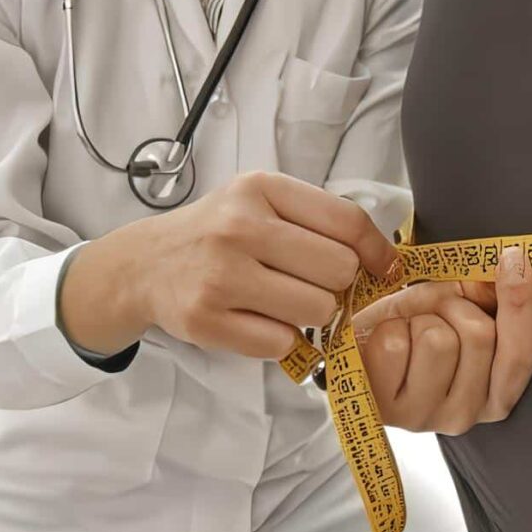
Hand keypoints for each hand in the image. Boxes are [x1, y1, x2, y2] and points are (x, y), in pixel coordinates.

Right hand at [60, 172, 399, 357]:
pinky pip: (282, 343)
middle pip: (340, 270)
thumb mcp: (262, 202)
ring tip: (285, 302)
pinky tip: (259, 320)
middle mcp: (239, 228)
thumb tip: (386, 260)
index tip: (384, 268)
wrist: (146, 264)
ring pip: (318, 310)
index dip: (377, 250)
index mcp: (261, 189)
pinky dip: (281, 339)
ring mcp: (220, 276)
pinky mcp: (206, 321)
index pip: (347, 221)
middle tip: (312, 283)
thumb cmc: (219, 232)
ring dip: (313, 314)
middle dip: (337, 284)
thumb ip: (318, 219)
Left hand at [352, 246, 531, 434]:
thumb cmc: (408, 334)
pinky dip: (387, 328)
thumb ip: (482, 295)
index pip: (520, 355)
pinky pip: (396, 343)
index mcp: (492, 396)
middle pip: (479, 335)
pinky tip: (382, 344)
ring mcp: (425, 416)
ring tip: (407, 330)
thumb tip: (508, 268)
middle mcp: (464, 415)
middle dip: (454, 304)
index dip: (520, 304)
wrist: (357, 354)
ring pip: (436, 338)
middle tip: (435, 307)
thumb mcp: (450, 309)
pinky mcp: (388, 410)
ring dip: (417, 318)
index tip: (515, 258)